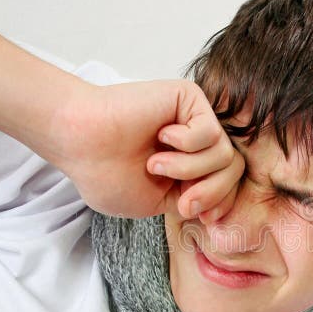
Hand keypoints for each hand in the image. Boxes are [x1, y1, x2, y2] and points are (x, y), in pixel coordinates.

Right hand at [51, 79, 243, 218]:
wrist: (79, 142)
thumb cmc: (103, 173)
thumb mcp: (154, 203)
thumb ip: (189, 202)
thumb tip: (219, 204)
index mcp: (189, 167)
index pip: (227, 185)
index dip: (219, 204)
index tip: (191, 212)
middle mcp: (196, 143)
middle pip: (233, 171)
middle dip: (211, 194)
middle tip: (182, 202)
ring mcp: (194, 120)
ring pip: (223, 155)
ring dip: (188, 169)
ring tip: (154, 164)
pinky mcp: (189, 99)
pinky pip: (210, 132)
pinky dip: (185, 144)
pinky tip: (161, 135)